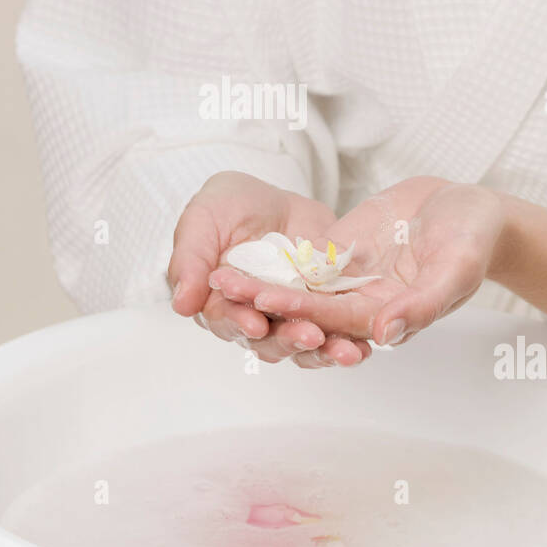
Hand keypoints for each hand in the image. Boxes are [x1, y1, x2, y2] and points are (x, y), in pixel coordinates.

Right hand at [168, 172, 372, 365]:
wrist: (271, 195)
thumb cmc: (227, 206)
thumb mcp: (202, 220)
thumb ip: (190, 260)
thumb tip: (181, 305)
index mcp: (219, 304)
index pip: (227, 321)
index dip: (240, 324)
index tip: (255, 324)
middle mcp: (254, 319)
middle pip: (269, 342)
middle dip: (288, 340)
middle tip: (309, 335)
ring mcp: (290, 317)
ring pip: (304, 345)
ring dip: (323, 351)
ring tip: (345, 351)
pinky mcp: (323, 309)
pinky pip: (335, 332)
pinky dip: (348, 342)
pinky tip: (364, 347)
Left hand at [209, 177, 505, 347]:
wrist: (471, 208)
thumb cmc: (474, 240)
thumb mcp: (455, 270)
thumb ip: (422, 304)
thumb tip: (384, 334)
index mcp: (389, 316)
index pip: (336, 320)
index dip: (299, 310)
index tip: (262, 299)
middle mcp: (363, 305)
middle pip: (306, 308)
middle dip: (263, 300)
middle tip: (220, 287)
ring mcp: (349, 281)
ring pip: (298, 287)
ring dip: (258, 283)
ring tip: (217, 274)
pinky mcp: (341, 256)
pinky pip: (303, 261)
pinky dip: (272, 259)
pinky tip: (236, 251)